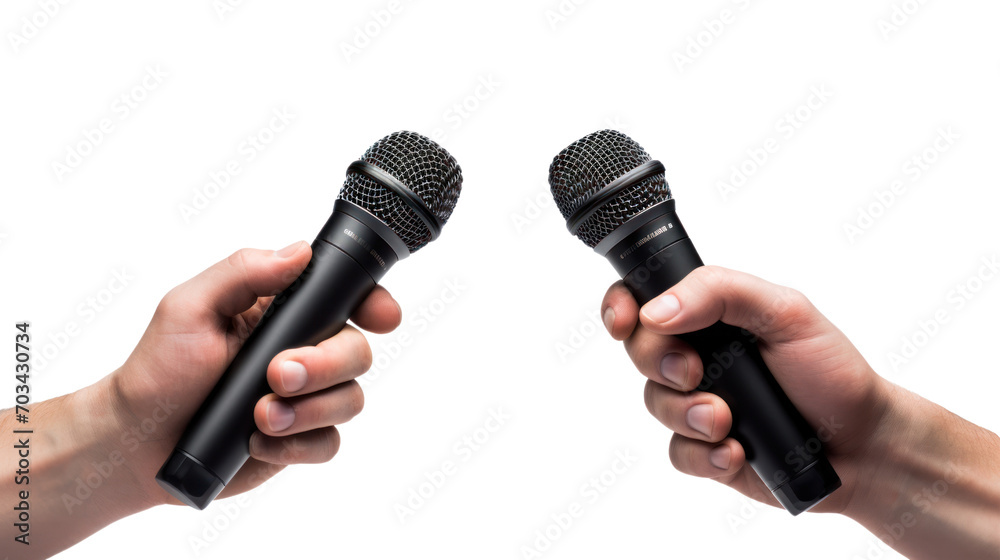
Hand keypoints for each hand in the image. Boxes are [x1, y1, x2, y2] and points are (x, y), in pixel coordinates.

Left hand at [98, 242, 401, 506]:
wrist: (137, 444)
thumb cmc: (159, 370)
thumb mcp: (189, 307)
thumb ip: (243, 272)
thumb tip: (299, 251)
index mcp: (283, 312)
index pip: (348, 297)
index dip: (375, 304)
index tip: (380, 317)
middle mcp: (303, 351)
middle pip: (358, 351)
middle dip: (324, 366)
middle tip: (277, 375)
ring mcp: (305, 398)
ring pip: (351, 400)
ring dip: (308, 410)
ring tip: (259, 417)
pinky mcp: (299, 439)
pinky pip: (330, 443)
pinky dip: (297, 444)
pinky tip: (258, 442)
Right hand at [602, 266, 893, 512]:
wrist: (865, 445)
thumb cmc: (831, 371)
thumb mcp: (785, 312)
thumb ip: (720, 292)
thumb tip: (656, 311)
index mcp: (711, 315)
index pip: (643, 299)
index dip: (621, 307)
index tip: (627, 321)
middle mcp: (697, 356)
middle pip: (640, 351)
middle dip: (660, 363)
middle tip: (697, 372)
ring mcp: (697, 404)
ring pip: (654, 405)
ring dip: (688, 414)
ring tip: (729, 421)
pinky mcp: (706, 451)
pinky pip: (677, 453)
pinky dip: (705, 455)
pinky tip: (737, 452)